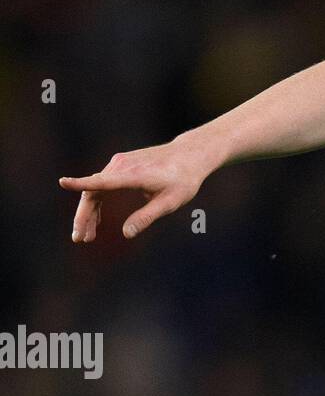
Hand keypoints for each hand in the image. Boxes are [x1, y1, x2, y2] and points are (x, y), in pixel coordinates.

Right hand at [59, 135, 215, 241]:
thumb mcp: (170, 202)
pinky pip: (102, 184)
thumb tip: (127, 233)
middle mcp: (122, 166)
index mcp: (134, 175)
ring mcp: (120, 163)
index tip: (63, 183)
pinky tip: (96, 220)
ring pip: (96, 189)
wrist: (190, 155)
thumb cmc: (184, 179)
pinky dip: (97, 202)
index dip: (82, 183)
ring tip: (87, 236)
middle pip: (93, 191)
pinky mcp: (121, 164)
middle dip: (84, 217)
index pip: (103, 180)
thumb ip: (148, 216)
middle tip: (80, 239)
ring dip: (89, 212)